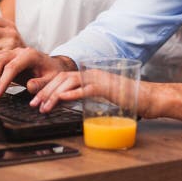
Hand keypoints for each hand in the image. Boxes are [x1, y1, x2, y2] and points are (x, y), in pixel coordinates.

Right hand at [0, 47, 73, 99]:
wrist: (50, 66)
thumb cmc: (51, 73)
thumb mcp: (51, 80)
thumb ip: (41, 84)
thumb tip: (29, 86)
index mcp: (30, 55)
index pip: (11, 67)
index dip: (2, 82)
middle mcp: (17, 51)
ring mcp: (8, 51)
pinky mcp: (1, 55)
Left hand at [32, 71, 181, 121]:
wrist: (148, 98)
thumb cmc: (126, 99)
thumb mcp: (99, 97)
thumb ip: (84, 95)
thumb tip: (66, 102)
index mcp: (88, 75)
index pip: (61, 78)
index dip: (46, 86)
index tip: (34, 97)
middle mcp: (91, 73)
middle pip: (61, 79)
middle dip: (45, 91)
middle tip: (34, 104)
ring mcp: (98, 79)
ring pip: (69, 83)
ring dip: (53, 95)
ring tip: (44, 106)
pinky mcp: (106, 87)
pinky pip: (85, 89)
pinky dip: (72, 94)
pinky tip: (61, 99)